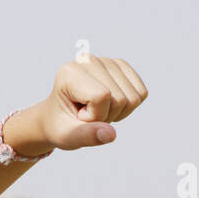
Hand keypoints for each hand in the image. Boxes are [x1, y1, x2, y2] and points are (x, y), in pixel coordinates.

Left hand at [4, 57, 147, 156]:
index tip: (77, 116)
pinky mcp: (121, 66)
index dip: (94, 116)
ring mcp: (106, 60)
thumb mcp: (67, 137)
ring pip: (134, 97)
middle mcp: (88, 60)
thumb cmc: (60, 126)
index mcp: (69, 73)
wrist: (57, 117)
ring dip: (117, 112)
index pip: (101, 97)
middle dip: (106, 116)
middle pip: (120, 98)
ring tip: (95, 110)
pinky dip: (128, 106)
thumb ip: (87, 136)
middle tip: (86, 115)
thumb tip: (110, 134)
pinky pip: (141, 93)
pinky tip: (108, 105)